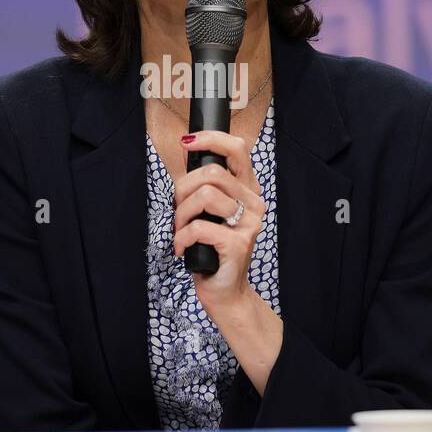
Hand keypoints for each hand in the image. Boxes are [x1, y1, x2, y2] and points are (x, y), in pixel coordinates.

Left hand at [172, 129, 266, 314]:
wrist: (225, 291)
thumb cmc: (213, 249)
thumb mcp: (208, 211)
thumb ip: (202, 182)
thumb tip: (188, 147)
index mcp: (248, 190)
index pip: (237, 149)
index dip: (211, 139)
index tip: (187, 142)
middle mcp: (253, 203)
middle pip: (212, 173)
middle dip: (183, 189)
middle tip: (178, 209)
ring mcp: (249, 224)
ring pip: (204, 197)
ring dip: (181, 215)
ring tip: (180, 231)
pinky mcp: (237, 244)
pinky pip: (198, 227)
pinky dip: (181, 238)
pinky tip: (182, 248)